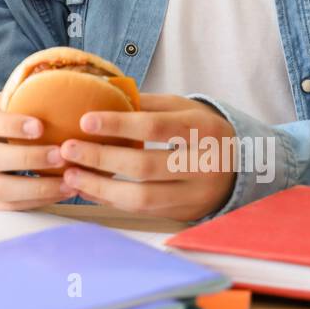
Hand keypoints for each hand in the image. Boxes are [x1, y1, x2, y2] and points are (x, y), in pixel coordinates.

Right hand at [0, 99, 72, 211]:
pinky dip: (33, 203)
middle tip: (61, 155)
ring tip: (68, 181)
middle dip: (28, 159)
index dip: (11, 125)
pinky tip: (57, 194)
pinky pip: (3, 209)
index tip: (41, 126)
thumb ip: (15, 102)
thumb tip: (53, 86)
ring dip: (36, 188)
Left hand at [59, 93, 236, 220]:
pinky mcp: (183, 215)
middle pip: (145, 167)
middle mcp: (204, 166)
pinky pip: (140, 211)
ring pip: (142, 198)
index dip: (119, 125)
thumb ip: (147, 103)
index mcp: (204, 130)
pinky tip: (87, 188)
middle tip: (67, 149)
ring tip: (69, 174)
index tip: (85, 121)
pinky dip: (110, 200)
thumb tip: (102, 94)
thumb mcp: (184, 108)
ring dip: (100, 187)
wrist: (242, 167)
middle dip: (101, 159)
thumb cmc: (202, 130)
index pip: (157, 127)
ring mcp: (195, 196)